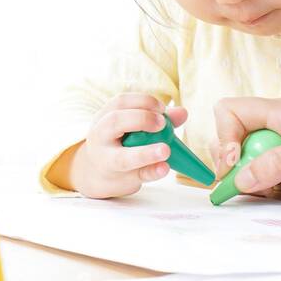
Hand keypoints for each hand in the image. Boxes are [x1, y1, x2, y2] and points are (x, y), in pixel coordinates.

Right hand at [68, 94, 188, 198]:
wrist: (98, 174)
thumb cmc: (119, 143)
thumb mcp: (131, 127)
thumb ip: (157, 118)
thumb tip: (182, 112)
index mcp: (105, 117)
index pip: (121, 102)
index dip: (143, 101)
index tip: (162, 108)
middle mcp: (101, 136)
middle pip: (115, 122)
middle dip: (141, 119)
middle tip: (162, 124)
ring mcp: (108, 160)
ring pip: (123, 157)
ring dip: (145, 153)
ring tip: (165, 150)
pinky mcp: (120, 179)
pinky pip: (137, 175)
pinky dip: (152, 171)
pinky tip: (164, 168)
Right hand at [211, 97, 280, 204]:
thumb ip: (277, 163)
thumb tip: (238, 178)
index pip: (230, 112)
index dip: (224, 137)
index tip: (236, 164)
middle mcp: (279, 129)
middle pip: (231, 138)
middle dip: (231, 162)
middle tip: (245, 184)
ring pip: (245, 163)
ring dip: (246, 179)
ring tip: (266, 192)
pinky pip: (262, 180)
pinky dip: (260, 191)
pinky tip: (276, 198)